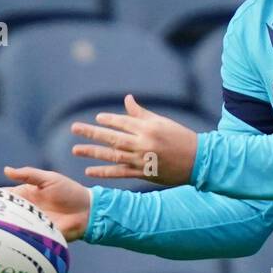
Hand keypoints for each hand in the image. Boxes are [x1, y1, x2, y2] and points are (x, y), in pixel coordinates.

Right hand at [2, 166, 91, 241]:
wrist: (88, 211)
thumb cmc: (70, 192)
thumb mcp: (48, 179)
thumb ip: (28, 175)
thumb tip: (6, 170)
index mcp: (25, 195)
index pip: (4, 196)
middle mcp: (26, 210)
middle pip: (4, 213)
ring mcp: (31, 224)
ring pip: (12, 226)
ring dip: (1, 227)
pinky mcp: (39, 235)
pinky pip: (25, 237)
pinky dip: (16, 238)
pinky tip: (4, 239)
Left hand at [71, 94, 198, 186]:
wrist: (198, 161)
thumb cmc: (180, 138)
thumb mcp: (162, 122)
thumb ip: (141, 113)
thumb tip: (127, 99)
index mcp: (148, 128)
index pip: (123, 122)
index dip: (109, 120)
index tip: (97, 119)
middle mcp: (143, 144)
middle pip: (112, 137)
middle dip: (92, 133)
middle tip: (75, 128)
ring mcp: (142, 160)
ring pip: (112, 155)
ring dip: (93, 152)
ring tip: (76, 150)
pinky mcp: (143, 173)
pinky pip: (120, 173)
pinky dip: (104, 172)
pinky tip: (89, 171)